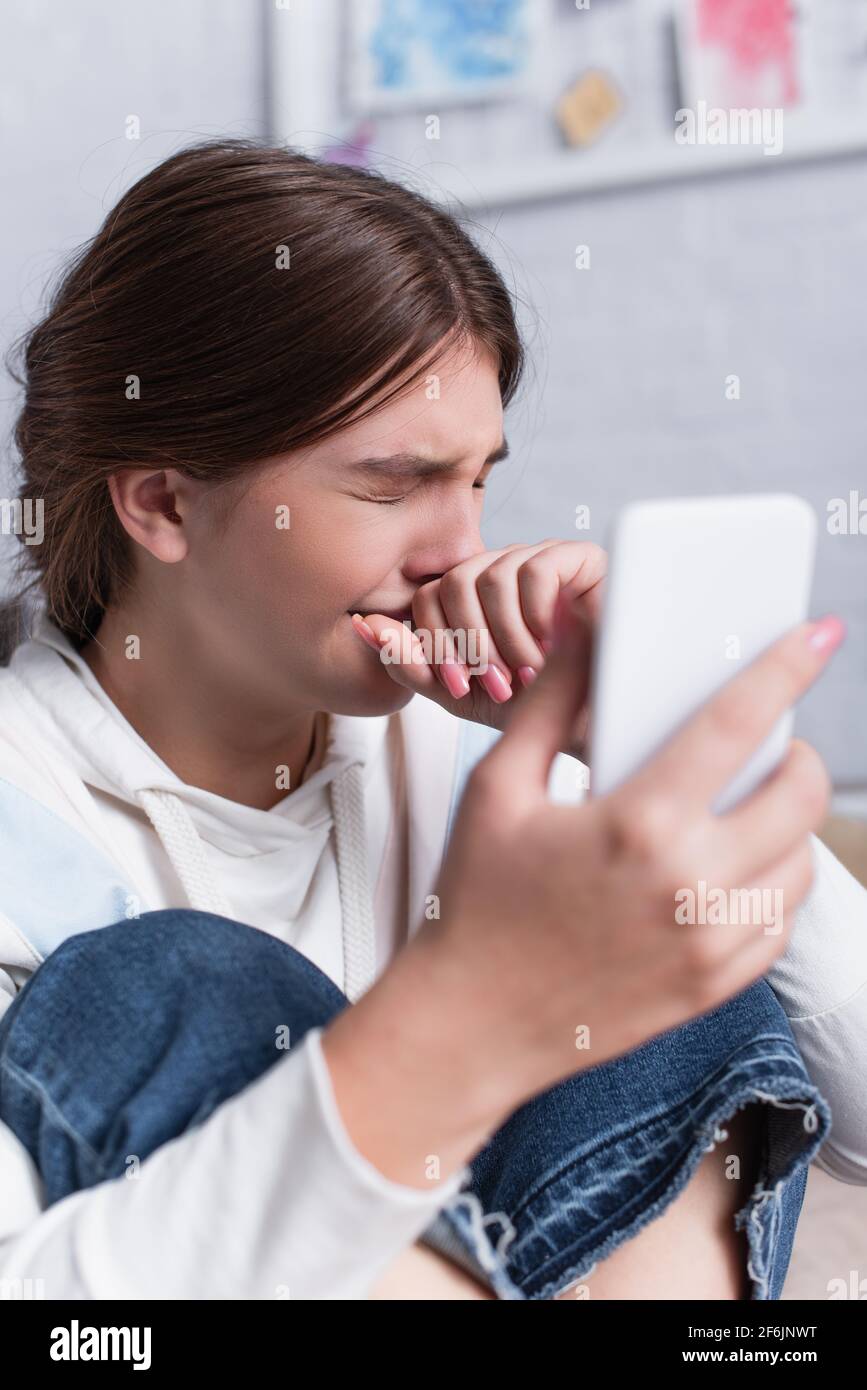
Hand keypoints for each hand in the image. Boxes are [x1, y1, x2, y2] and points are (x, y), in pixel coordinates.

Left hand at [350, 539, 605, 754]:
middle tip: (498, 684)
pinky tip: (554, 646)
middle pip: (453, 581)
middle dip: (470, 643)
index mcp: (469, 597)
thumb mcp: (461, 693)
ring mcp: (538, 559)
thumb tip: (367, 627)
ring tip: (530, 672)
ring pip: (491, 576)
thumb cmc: (534, 708)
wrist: (595, 720)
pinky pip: (536, 571)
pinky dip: (537, 618)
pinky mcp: (579, 558)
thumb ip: (412, 664)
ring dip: (506, 638)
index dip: (436, 643)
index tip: (461, 687)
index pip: (426, 597)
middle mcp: (499, 570)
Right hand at [422, 602, 841, 1104]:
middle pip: (798, 795)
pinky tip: (730, 873)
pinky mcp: (715, 988)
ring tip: (743, 812)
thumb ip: (551, 699)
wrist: (469, 1024)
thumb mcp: (497, 787)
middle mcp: (691, 885)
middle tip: (768, 745)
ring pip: (801, 862)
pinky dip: (772, 887)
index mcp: (638, 824)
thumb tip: (582, 624)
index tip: (817, 635)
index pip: (736, 723)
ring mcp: (711, 944)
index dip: (785, 667)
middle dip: (796, 754)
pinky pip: (780, 923)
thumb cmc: (476, 903)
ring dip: (788, 824)